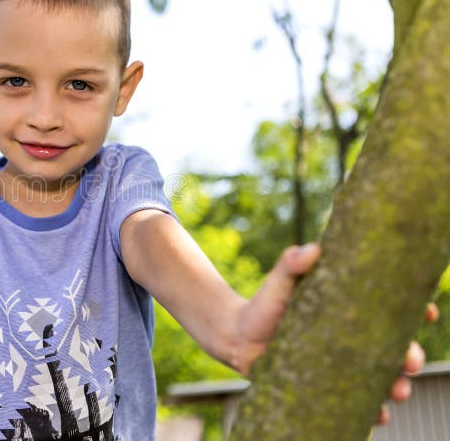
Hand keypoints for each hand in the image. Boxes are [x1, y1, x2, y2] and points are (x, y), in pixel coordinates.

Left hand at [234, 244, 436, 425]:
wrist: (239, 336)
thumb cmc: (264, 304)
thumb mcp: (279, 282)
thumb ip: (292, 264)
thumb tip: (309, 250)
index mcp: (351, 310)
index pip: (393, 310)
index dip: (415, 311)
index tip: (426, 312)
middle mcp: (354, 338)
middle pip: (397, 348)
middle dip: (410, 356)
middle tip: (409, 362)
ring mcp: (344, 363)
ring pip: (384, 377)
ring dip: (398, 385)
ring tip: (397, 391)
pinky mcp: (330, 384)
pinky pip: (359, 400)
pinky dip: (373, 409)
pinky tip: (378, 414)